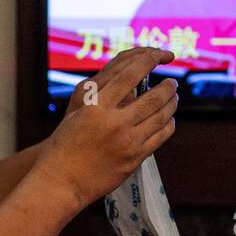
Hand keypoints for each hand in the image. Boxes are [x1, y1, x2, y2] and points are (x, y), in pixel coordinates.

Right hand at [39, 47, 177, 210]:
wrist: (61, 180)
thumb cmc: (65, 144)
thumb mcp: (77, 111)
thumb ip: (101, 94)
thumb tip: (126, 78)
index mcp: (96, 105)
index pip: (129, 75)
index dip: (148, 61)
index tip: (158, 55)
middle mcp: (114, 122)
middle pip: (153, 97)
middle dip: (168, 87)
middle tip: (172, 82)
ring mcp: (127, 141)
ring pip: (161, 117)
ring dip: (171, 104)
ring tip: (174, 97)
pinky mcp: (134, 159)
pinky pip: (160, 137)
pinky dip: (168, 125)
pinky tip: (169, 120)